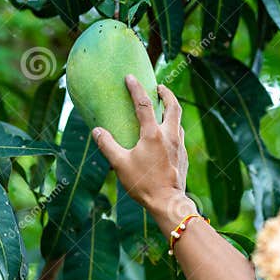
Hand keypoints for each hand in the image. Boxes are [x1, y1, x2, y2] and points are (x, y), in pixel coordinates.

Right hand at [92, 75, 193, 221]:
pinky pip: (179, 136)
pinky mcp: (183, 156)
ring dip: (171, 111)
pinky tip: (166, 136)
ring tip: (163, 109)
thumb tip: (96, 131)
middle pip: (173, 106)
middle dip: (166, 93)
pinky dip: (173, 128)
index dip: (136, 88)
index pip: (144, 104)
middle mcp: (170, 136)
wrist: (168, 202)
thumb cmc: (143, 183)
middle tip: (159, 87)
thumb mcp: (120, 164)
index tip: (130, 77)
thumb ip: (107, 145)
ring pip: (178, 121)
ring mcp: (179, 146)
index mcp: (153, 134)